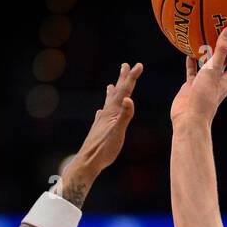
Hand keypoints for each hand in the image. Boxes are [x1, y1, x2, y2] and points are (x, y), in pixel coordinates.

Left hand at [69, 61, 143, 176]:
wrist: (87, 162)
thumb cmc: (103, 150)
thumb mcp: (118, 132)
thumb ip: (125, 116)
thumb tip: (129, 99)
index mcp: (112, 113)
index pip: (125, 91)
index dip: (132, 77)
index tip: (139, 65)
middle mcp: (106, 114)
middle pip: (116, 93)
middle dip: (122, 79)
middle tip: (125, 65)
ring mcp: (101, 122)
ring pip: (108, 103)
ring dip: (112, 93)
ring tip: (111, 85)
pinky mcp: (98, 130)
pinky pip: (102, 115)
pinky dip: (104, 109)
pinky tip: (100, 111)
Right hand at [170, 27, 226, 127]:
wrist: (189, 118)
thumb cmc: (205, 97)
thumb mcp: (213, 71)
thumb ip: (221, 51)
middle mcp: (223, 79)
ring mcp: (209, 82)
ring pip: (213, 64)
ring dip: (214, 52)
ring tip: (214, 36)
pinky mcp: (195, 84)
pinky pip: (195, 69)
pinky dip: (193, 60)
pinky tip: (189, 50)